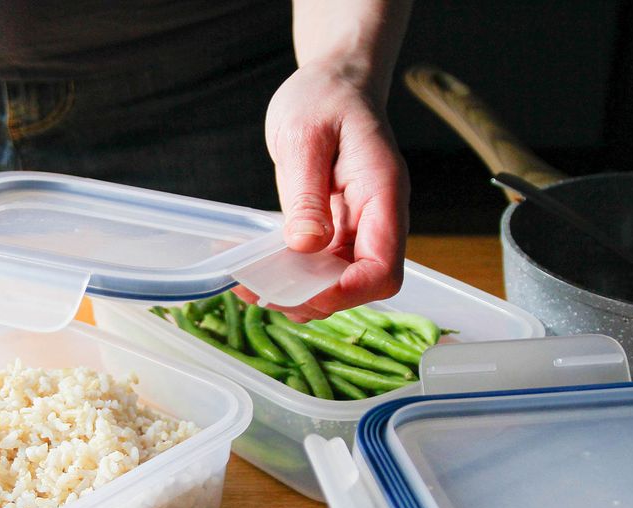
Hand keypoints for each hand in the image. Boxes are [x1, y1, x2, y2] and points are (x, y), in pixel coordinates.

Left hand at [238, 61, 408, 319]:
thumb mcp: (303, 137)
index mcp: (382, 194)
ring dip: (297, 291)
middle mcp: (376, 218)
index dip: (348, 292)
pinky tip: (254, 266)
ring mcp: (357, 226)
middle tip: (259, 289)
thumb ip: (306, 194)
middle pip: (361, 284)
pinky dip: (288, 273)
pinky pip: (317, 265)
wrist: (332, 84)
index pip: (383, 268)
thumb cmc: (323, 98)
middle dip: (315, 298)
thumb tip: (306, 245)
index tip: (301, 292)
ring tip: (249, 281)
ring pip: (337, 282)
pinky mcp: (335, 228)